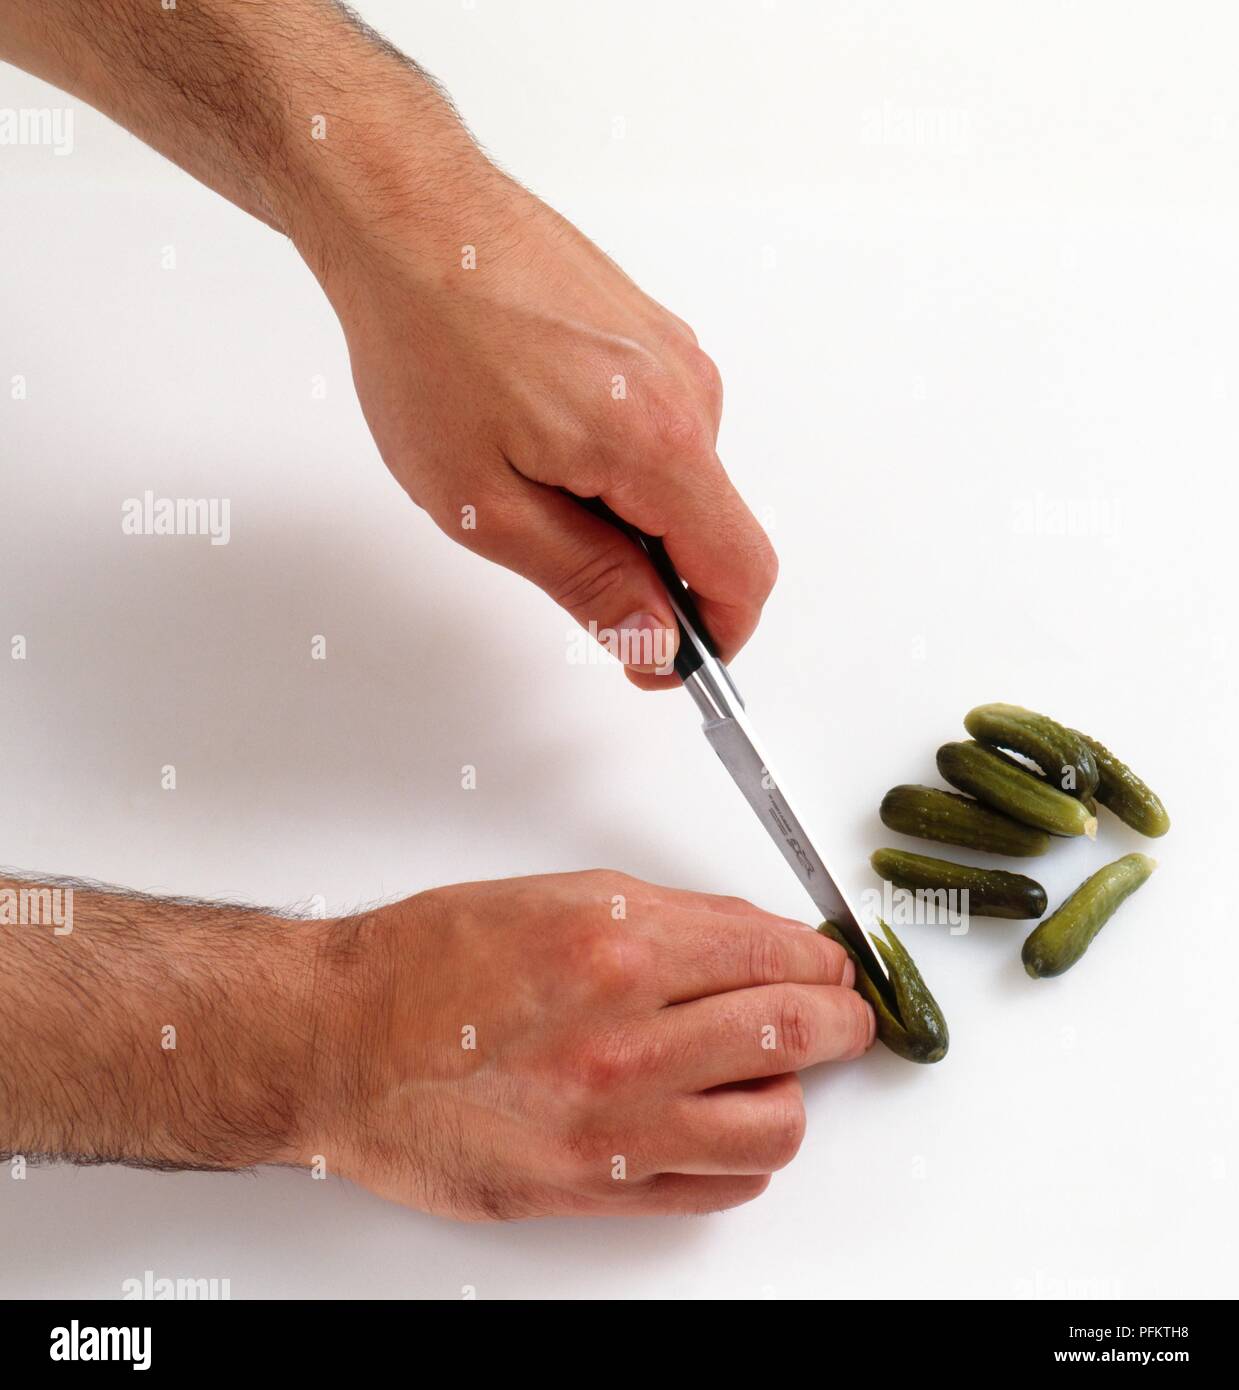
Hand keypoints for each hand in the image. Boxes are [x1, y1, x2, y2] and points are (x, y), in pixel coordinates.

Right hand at [302, 871, 873, 1218]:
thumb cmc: (427, 964)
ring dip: (791, 1093)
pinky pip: (716, 1190)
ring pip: (775, 1126)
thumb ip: (665, 917)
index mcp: (618, 948)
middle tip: (841, 1016)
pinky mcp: (590, 1190)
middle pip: (794, 1033)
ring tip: (772, 1074)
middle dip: (839, 1019)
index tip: (830, 966)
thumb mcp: (555, 897)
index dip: (821, 959)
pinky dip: (741, 1159)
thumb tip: (748, 937)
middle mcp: (622, 1040)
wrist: (340, 1043)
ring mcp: (610, 1126)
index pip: (774, 954)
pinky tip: (722, 1126)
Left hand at [315, 167, 777, 687]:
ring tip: (521, 468)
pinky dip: (613, 459)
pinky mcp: (653, 335)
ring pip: (680, 480)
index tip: (662, 662)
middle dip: (646, 569)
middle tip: (541, 546)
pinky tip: (535, 428)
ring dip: (620, 508)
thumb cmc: (428, 345)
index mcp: (660, 443)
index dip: (713, 637)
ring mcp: (676, 356)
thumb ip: (588, 582)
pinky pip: (660, 429)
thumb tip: (659, 644)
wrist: (408, 216)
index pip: (742, 572)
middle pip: (710, 530)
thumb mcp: (489, 505)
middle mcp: (691, 393)